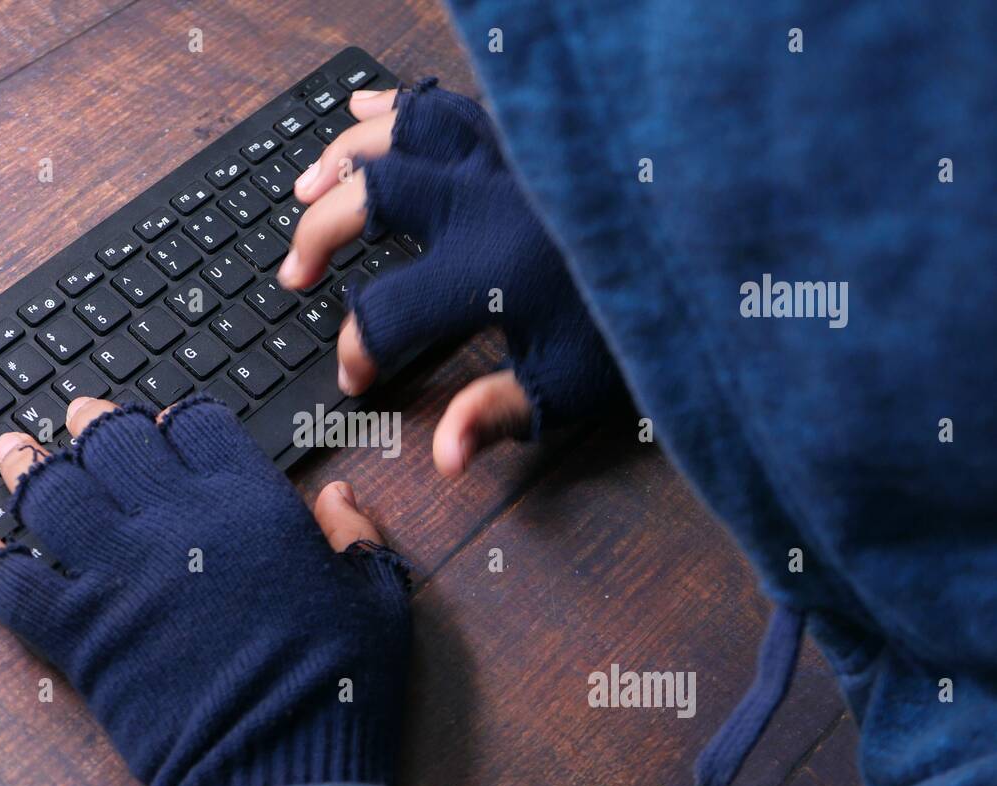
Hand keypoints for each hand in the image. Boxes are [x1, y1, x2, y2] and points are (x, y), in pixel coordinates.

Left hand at [0, 395, 412, 785]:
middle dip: (93, 423)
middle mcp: (176, 522)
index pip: (196, 427)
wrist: (278, 770)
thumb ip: (354, 537)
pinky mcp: (81, 633)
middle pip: (114, 443)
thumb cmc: (336, 687)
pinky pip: (13, 583)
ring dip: (26, 466)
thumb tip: (337, 498)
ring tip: (10, 447)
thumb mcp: (374, 599)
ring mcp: (120, 574)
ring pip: (52, 494)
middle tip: (77, 414)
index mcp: (250, 505)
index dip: (176, 418)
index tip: (164, 422)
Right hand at [279, 81, 621, 474]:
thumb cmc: (645, 320)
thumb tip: (442, 456)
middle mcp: (488, 200)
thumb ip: (498, 415)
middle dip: (318, 236)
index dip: (358, 352)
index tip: (357, 378)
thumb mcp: (574, 385)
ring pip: (401, 132)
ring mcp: (506, 157)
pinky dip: (396, 105)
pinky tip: (363, 110)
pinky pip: (446, 101)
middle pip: (372, 197)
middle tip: (297, 274)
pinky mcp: (523, 136)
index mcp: (492, 269)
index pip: (389, 312)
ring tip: (304, 189)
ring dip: (342, 159)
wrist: (717, 247)